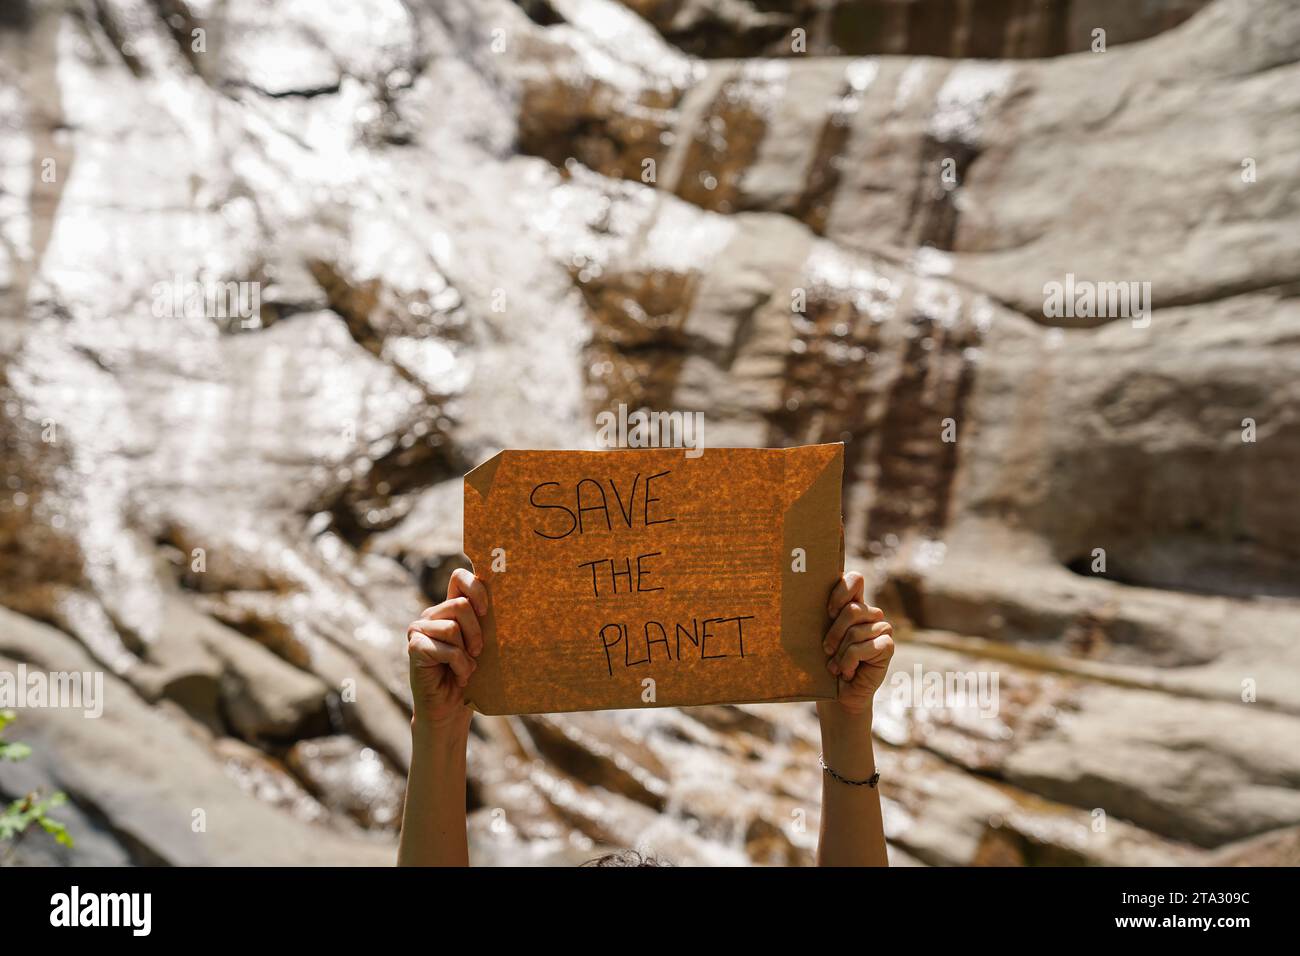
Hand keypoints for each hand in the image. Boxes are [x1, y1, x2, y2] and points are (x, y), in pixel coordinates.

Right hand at [406, 568, 487, 730]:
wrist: (451, 709)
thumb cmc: (471, 676)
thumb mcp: (483, 644)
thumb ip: (486, 622)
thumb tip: (512, 601)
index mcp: (450, 608)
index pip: (459, 577)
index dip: (476, 587)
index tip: (487, 610)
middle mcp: (433, 614)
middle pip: (460, 604)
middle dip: (476, 632)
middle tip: (478, 652)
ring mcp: (419, 629)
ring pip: (452, 627)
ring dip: (466, 653)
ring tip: (466, 668)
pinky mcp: (414, 646)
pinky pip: (445, 648)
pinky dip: (458, 665)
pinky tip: (458, 676)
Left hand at [823, 571, 894, 717]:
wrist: (839, 694)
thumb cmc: (825, 663)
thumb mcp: (819, 636)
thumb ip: (820, 616)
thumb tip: (795, 596)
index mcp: (853, 604)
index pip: (855, 580)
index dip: (841, 591)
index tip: (827, 611)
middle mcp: (870, 613)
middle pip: (851, 609)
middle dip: (833, 633)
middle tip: (826, 650)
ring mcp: (882, 628)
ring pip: (855, 632)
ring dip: (840, 654)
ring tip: (836, 667)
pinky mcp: (888, 645)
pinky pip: (863, 647)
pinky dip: (849, 662)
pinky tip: (849, 672)